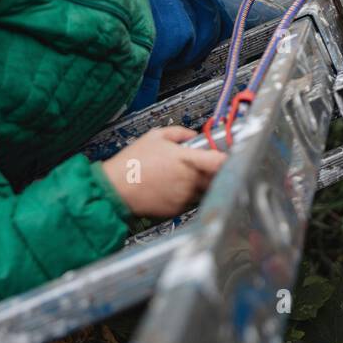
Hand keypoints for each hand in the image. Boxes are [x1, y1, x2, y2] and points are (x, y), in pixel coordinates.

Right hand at [100, 126, 225, 217]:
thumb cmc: (132, 163)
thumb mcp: (155, 136)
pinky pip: (190, 200)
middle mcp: (188, 179)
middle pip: (215, 176)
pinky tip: (171, 186)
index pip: (219, 161)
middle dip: (213, 170)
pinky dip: (186, 193)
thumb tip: (193, 135)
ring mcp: (184, 196)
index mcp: (186, 160)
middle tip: (203, 163)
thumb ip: (180, 132)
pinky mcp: (177, 209)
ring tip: (179, 174)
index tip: (227, 155)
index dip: (227, 158)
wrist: (115, 188)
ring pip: (203, 189)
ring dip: (200, 182)